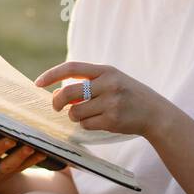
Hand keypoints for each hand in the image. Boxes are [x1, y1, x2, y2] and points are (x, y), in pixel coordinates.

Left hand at [34, 60, 168, 137]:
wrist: (155, 113)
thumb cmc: (128, 96)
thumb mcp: (111, 81)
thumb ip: (87, 84)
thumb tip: (57, 94)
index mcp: (106, 70)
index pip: (71, 68)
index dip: (51, 75)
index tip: (38, 83)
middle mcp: (108, 84)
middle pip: (69, 93)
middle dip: (57, 102)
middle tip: (57, 107)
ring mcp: (111, 102)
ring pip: (75, 112)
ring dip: (75, 116)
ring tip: (87, 114)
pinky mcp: (113, 119)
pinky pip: (86, 125)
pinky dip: (86, 125)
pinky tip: (99, 122)